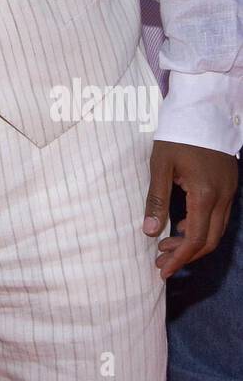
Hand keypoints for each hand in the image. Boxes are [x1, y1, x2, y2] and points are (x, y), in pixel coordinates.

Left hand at [143, 141, 237, 278]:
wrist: (202, 110)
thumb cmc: (177, 135)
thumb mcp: (160, 165)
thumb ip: (156, 199)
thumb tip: (149, 232)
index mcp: (205, 194)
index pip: (195, 239)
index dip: (179, 258)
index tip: (162, 270)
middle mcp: (223, 197)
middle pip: (209, 241)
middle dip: (185, 255)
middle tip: (161, 261)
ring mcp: (230, 191)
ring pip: (216, 230)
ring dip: (193, 243)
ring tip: (166, 244)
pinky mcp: (229, 185)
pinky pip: (219, 216)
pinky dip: (202, 227)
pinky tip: (181, 225)